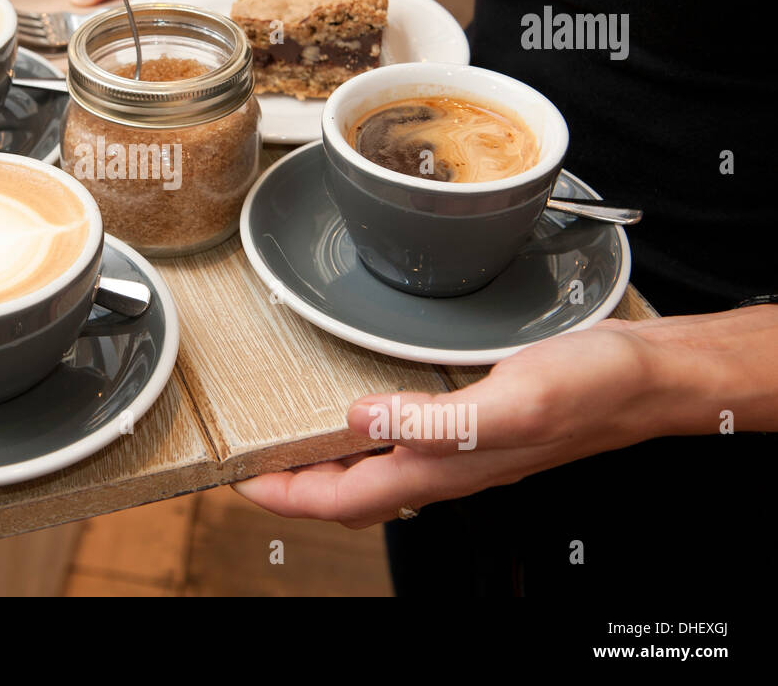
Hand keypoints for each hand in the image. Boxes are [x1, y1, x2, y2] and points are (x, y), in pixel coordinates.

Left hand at [230, 313, 760, 527]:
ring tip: (286, 442)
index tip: (239, 478)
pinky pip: (398, 443)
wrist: (640, 382)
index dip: (285, 493)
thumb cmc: (585, 391)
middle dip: (293, 484)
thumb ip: (432, 419)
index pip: (340, 498)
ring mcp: (455, 449)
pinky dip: (363, 437)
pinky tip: (360, 411)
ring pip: (370, 472)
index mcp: (440, 469)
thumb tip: (357, 421)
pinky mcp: (469, 425)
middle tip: (249, 461)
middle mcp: (441, 466)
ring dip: (323, 465)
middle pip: (347, 493)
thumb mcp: (509, 403)